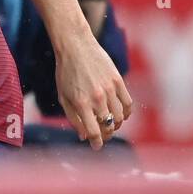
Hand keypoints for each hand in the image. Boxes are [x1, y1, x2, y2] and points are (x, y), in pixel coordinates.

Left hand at [55, 30, 131, 149]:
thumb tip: (83, 137)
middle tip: (102, 136)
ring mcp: (110, 89)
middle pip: (109, 126)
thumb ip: (74, 118)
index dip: (96, 142)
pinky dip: (127, 113)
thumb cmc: (65, 73)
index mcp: (81, 103)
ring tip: (110, 126)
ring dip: (117, 125)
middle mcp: (97, 98)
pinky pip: (128, 103)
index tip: (96, 146)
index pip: (93, 131)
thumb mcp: (64, 97)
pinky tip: (121, 115)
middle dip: (106, 135)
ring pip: (120, 116)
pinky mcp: (119, 81)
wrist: (76, 47)